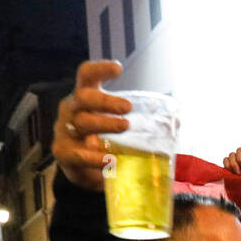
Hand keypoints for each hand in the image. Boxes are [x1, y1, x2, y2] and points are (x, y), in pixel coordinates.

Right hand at [52, 60, 130, 191]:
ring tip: (124, 128)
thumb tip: (176, 121)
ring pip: (82, 122)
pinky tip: (109, 160)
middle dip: (106, 101)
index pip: (86, 75)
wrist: (83, 171)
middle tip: (127, 109)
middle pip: (84, 97)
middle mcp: (71, 109)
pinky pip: (77, 153)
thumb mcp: (118, 127)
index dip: (100, 69)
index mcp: (85, 98)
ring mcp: (64, 131)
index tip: (118, 69)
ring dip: (104, 124)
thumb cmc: (103, 141)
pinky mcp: (63, 153)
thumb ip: (141, 122)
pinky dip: (94, 158)